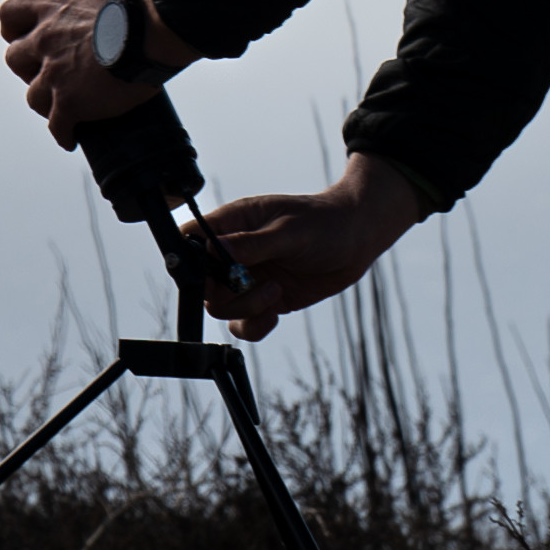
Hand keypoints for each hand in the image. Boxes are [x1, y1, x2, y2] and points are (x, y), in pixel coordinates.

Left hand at [0, 0, 182, 136]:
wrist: (148, 35)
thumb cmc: (135, 13)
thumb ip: (85, 11)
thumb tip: (99, 20)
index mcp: (53, 9)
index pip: (9, 14)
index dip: (14, 29)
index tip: (25, 37)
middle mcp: (45, 40)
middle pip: (14, 59)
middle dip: (28, 69)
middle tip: (48, 74)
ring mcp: (54, 73)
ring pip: (32, 97)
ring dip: (46, 103)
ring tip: (61, 109)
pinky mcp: (69, 102)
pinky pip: (57, 127)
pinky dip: (64, 134)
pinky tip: (71, 138)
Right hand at [194, 156, 429, 338]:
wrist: (358, 240)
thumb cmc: (325, 223)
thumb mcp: (290, 231)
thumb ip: (252, 243)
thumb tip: (214, 249)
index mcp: (234, 223)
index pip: (192, 239)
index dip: (191, 260)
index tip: (214, 274)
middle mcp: (235, 252)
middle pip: (203, 283)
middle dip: (225, 292)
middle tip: (253, 284)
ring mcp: (249, 277)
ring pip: (222, 307)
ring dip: (245, 309)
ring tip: (275, 294)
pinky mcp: (265, 299)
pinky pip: (244, 324)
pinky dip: (254, 326)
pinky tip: (275, 314)